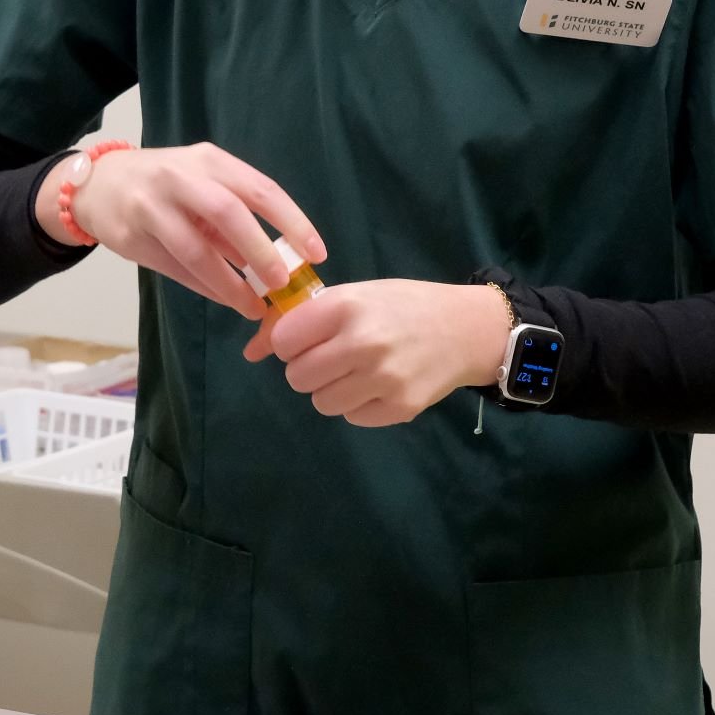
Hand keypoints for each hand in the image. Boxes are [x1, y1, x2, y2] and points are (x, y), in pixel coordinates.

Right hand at [43, 142, 326, 319]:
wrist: (97, 184)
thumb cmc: (164, 185)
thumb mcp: (202, 183)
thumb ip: (236, 214)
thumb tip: (279, 261)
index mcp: (210, 161)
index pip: (261, 189)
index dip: (293, 222)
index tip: (316, 254)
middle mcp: (181, 177)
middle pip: (228, 213)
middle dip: (260, 251)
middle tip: (281, 284)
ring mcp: (152, 205)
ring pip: (197, 249)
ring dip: (229, 283)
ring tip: (252, 306)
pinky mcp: (131, 234)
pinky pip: (175, 267)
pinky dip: (204, 286)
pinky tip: (224, 298)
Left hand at [243, 280, 511, 426]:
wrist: (465, 328)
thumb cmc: (400, 305)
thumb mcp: (351, 297)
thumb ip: (299, 321)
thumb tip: (249, 353)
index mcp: (345, 306)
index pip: (284, 341)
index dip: (291, 342)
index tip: (309, 338)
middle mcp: (362, 343)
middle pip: (297, 377)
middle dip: (308, 369)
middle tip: (333, 357)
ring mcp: (382, 379)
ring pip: (321, 402)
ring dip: (331, 389)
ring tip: (356, 371)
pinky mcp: (399, 408)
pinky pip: (351, 417)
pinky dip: (357, 404)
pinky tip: (378, 385)